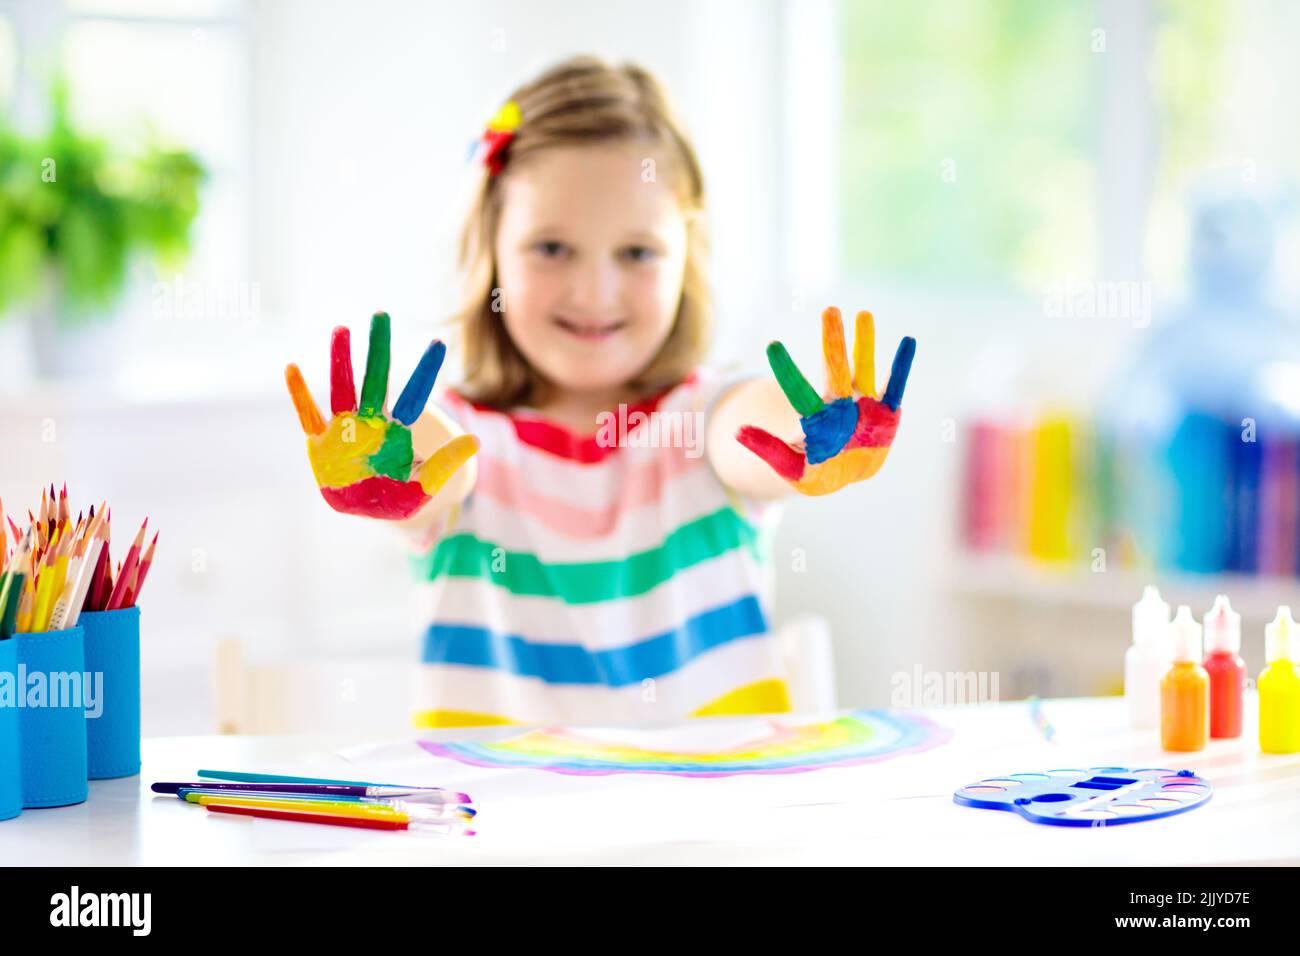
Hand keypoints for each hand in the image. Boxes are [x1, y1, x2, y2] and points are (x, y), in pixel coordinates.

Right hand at [284, 311, 477, 519]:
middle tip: (381, 315)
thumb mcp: (424, 486)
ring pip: (342, 389)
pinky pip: (308, 415)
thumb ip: (444, 465)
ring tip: (342, 330)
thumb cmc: (397, 498)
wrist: (366, 512)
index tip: (438, 344)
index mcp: (397, 431)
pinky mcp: (321, 443)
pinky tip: (292, 369)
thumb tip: (474, 441)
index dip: (425, 371)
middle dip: (378, 350)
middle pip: (375, 380)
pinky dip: (299, 395)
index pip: (414, 395)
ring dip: (341, 361)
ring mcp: (344, 430)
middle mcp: (371, 423)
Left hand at [736, 307, 914, 495]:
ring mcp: (863, 404)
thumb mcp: (792, 468)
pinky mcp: (886, 411)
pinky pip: (895, 385)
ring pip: (864, 368)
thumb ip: (769, 451)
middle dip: (833, 342)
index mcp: (815, 418)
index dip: (787, 371)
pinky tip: (908, 341)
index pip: (798, 390)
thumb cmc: (817, 471)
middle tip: (829, 310)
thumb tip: (737, 432)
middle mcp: (839, 404)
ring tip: (863, 314)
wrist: (848, 473)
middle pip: (835, 369)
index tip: (773, 345)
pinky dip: (901, 365)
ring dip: (865, 343)